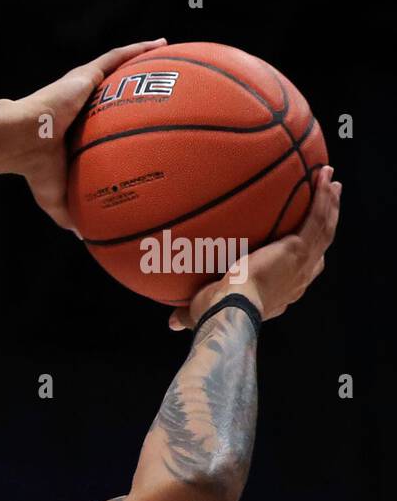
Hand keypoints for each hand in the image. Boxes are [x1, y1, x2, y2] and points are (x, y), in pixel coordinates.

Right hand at [13, 38, 166, 232]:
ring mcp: (83, 88)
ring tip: (169, 56)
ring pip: (118, 70)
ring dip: (142, 61)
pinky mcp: (84, 75)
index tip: (145, 125)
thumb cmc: (34, 169)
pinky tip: (160, 44)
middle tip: (165, 90)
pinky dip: (137, 50)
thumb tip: (84, 238)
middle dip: (138, 89)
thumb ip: (70, 215)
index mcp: (77, 132)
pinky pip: (116, 58)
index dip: (124, 122)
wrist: (21, 141)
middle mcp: (82, 107)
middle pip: (116, 94)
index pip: (105, 124)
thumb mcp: (55, 199)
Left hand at [169, 166, 341, 330]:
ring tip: (330, 180)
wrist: (231, 310)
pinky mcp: (300, 249)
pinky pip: (318, 218)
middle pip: (319, 244)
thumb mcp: (202, 310)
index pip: (300, 270)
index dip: (305, 256)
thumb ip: (188, 313)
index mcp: (282, 291)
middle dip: (324, 221)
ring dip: (330, 203)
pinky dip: (325, 198)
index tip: (302, 241)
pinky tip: (325, 177)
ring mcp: (303, 263)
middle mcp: (298, 278)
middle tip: (328, 200)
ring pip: (324, 228)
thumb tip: (171, 323)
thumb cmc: (214, 314)